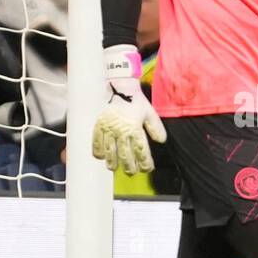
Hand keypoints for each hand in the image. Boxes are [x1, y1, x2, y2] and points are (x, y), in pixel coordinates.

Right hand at [91, 45, 165, 173]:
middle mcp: (122, 130)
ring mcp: (109, 128)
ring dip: (112, 162)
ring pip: (110, 151)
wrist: (118, 84)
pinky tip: (101, 157)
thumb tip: (161, 141)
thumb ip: (155, 127)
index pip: (141, 150)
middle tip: (131, 172)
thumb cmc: (135, 99)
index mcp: (135, 127)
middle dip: (129, 167)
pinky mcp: (98, 125)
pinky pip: (96, 142)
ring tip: (114, 168)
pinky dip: (98, 151)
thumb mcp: (149, 112)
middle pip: (125, 155)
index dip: (145, 162)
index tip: (147, 168)